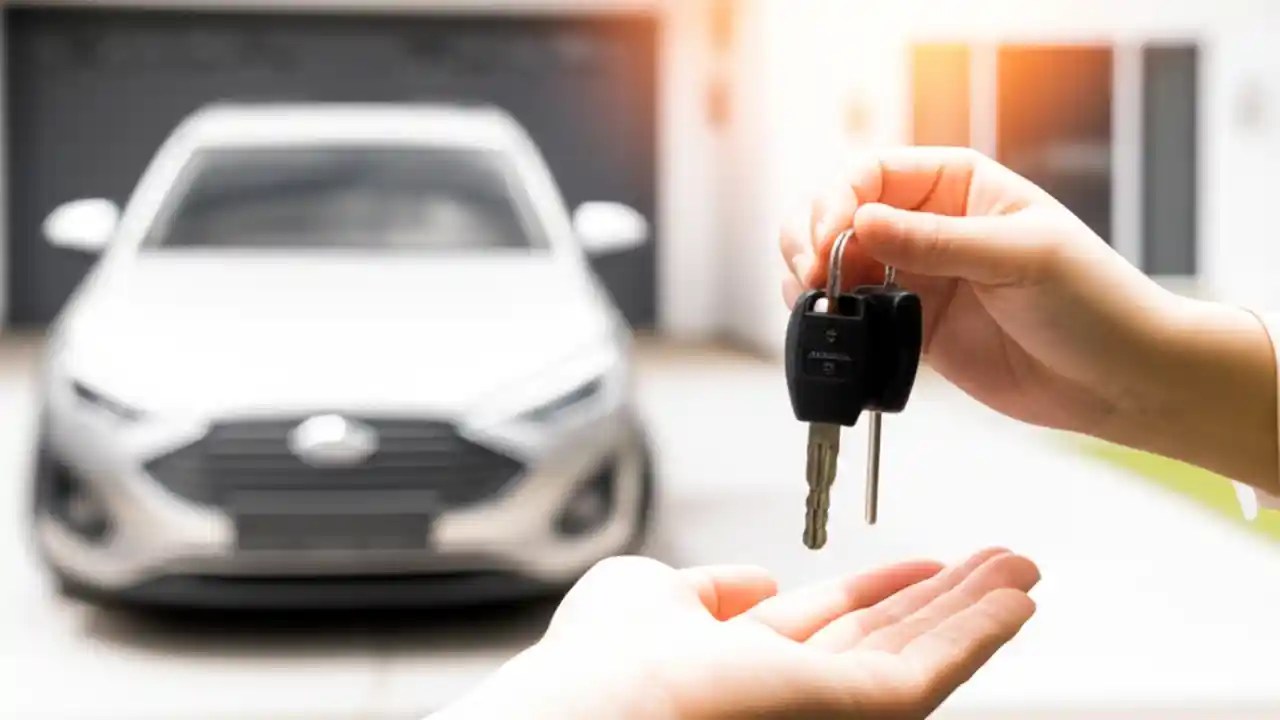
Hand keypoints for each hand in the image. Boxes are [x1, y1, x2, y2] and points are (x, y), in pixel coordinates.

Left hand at [434, 549, 1038, 719]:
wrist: (586, 717)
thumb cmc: (592, 670)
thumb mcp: (644, 596)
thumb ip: (705, 587)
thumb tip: (757, 580)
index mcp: (735, 666)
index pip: (828, 627)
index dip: (880, 592)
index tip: (923, 564)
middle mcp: (786, 693)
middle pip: (885, 638)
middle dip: (945, 599)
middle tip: (1001, 560)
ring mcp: (823, 708)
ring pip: (916, 655)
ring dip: (975, 610)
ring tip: (1023, 568)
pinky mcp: (853, 712)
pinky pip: (927, 675)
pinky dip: (975, 635)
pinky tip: (1011, 600)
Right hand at [780, 147, 1276, 489]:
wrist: (1121, 379)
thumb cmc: (1094, 302)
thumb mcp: (1020, 257)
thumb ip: (936, 242)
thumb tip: (859, 222)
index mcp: (958, 186)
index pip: (873, 174)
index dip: (840, 200)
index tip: (833, 239)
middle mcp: (929, 226)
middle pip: (840, 214)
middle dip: (812, 236)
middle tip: (811, 275)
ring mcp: (917, 278)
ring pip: (836, 265)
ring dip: (810, 277)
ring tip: (813, 301)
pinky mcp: (912, 329)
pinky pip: (854, 316)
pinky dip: (830, 320)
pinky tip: (831, 329)